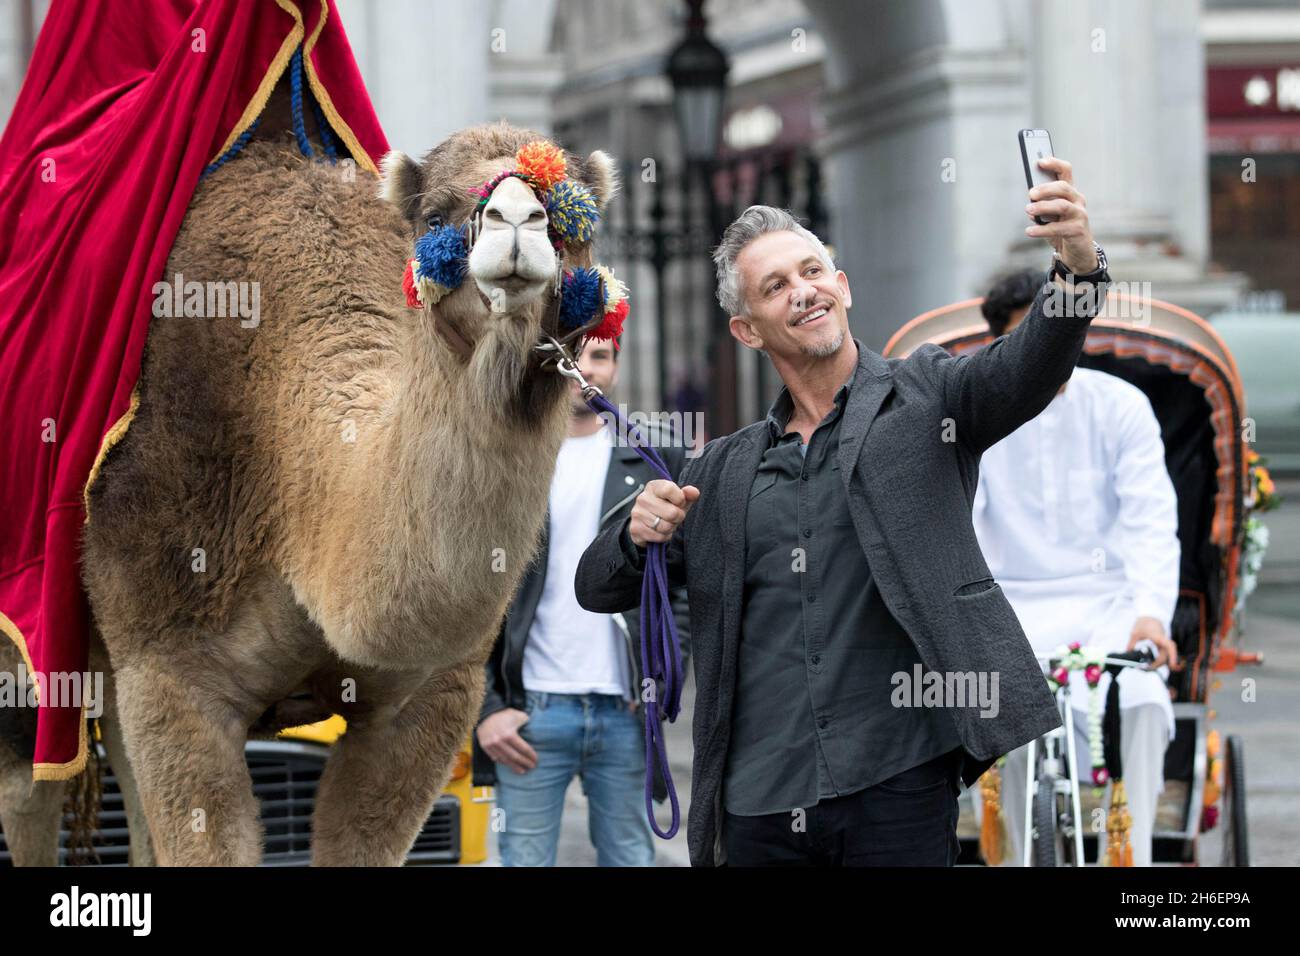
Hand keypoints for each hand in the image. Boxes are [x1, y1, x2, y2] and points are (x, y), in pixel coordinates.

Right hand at [475, 708, 536, 773]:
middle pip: (515, 756)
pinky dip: (504, 762)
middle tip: (532, 766)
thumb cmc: (504, 715)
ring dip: (514, 766)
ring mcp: (491, 745)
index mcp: (509, 734)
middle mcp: (499, 741)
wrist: (485, 713)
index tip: (536, 759)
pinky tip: (510, 765)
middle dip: (524, 763)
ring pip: (505, 760)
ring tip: (522, 771)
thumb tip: (536, 729)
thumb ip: (527, 722)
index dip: (531, 755)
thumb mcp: (518, 715)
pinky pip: (495, 758)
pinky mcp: (485, 747)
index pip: (523, 748)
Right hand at [629, 479, 699, 546]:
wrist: (647, 522)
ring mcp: (637, 513)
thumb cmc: (667, 507)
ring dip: (671, 528)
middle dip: (678, 517)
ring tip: (666, 523)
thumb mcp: (679, 499)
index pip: (669, 489)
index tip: (679, 502)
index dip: (680, 499)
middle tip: (674, 516)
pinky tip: (660, 531)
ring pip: (665, 526)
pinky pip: (659, 536)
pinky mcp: (635, 529)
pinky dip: (664, 536)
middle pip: (671, 513)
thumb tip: (694, 492)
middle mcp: (642, 498)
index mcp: (653, 487)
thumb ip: (689, 494)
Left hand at [1025, 156, 1097, 274]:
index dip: (1054, 164)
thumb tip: (1030, 203)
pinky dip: (1042, 229)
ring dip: (1043, 207)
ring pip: (1062, 205)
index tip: (1039, 162)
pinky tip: (1029, 231)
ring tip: (1028, 211)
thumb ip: (1042, 206)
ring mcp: (1080, 214)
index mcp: (1070, 192)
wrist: (1076, 252)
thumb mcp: (1050, 215)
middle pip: (1063, 187)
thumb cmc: (1061, 229)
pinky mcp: (1078, 230)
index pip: (1066, 171)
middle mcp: (1077, 200)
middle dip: (1046, 189)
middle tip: (1030, 194)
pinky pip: (1058, 228)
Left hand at [1127, 616, 1179, 669]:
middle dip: (1157, 664)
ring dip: (1157, 664)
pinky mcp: (1161, 647)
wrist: (1149, 618)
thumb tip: (1128, 654)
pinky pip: (1162, 656)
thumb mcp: (1135, 633)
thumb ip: (1131, 644)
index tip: (1172, 665)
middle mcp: (1163, 642)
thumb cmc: (1144, 623)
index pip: (1170, 647)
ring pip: (1164, 658)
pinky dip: (1157, 661)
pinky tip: (1150, 664)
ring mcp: (1163, 645)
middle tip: (1146, 668)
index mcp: (1159, 637)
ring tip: (1146, 667)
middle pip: (1165, 656)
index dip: (1173, 656)